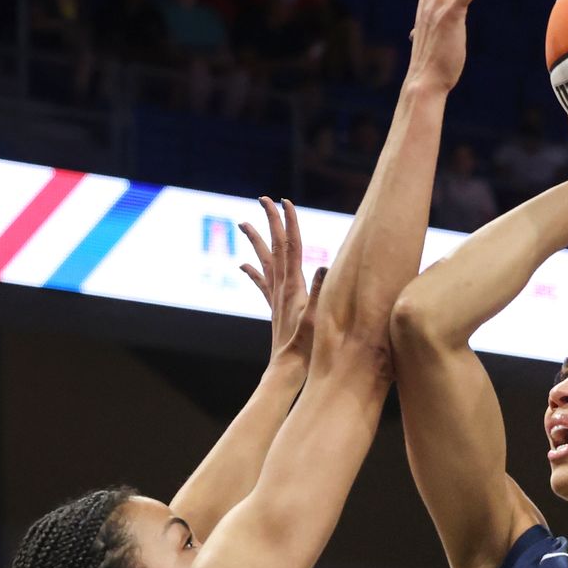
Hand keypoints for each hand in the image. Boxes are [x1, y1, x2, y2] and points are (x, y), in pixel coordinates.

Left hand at [239, 197, 326, 363]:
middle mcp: (281, 286)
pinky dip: (252, 270)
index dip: (288, 222)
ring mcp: (275, 297)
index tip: (284, 202)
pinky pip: (261, 283)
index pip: (291, 245)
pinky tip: (243, 264)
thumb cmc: (306, 347)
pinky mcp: (274, 307)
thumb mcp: (318, 318)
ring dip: (256, 240)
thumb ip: (321, 292)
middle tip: (263, 199)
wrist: (287, 369)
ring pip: (264, 260)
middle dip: (271, 221)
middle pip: (275, 246)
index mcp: (293, 285)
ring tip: (244, 223)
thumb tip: (324, 266)